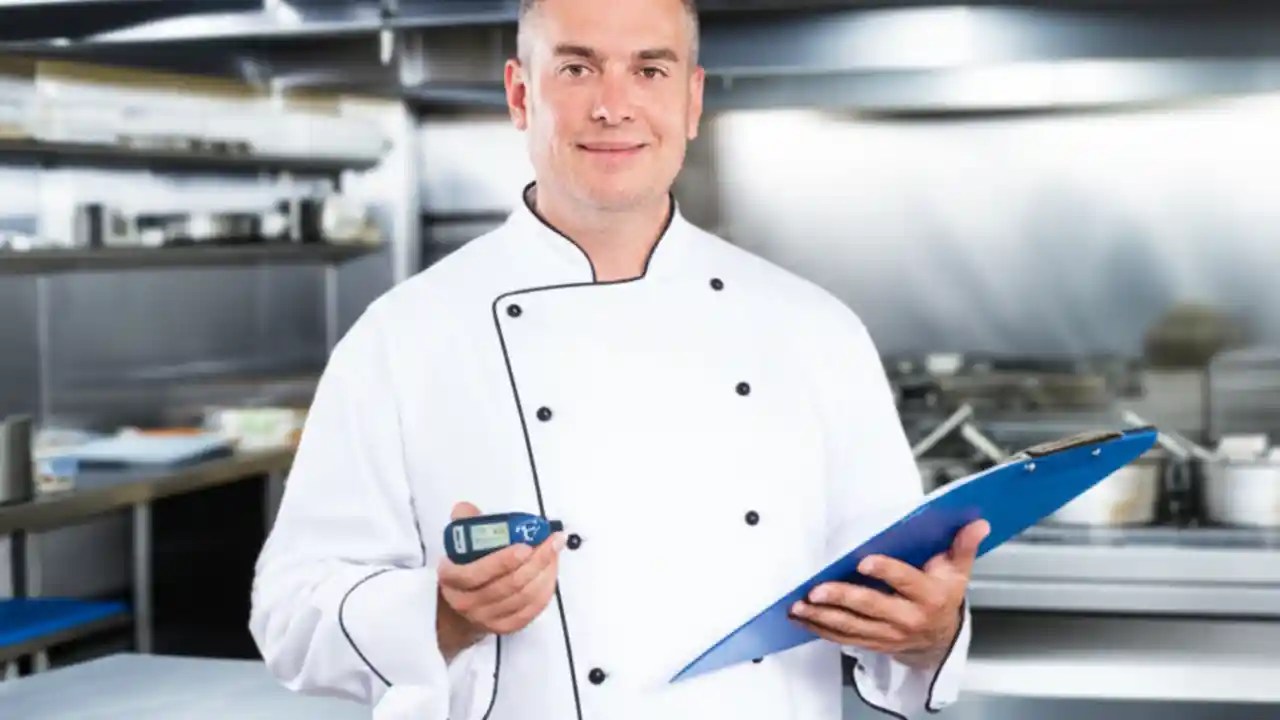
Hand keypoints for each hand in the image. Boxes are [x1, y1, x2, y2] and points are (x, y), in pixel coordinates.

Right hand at [436, 502, 564, 660]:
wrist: (461, 602)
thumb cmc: (464, 565)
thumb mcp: (458, 541)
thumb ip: (464, 522)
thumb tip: (468, 510)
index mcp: (451, 578)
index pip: (475, 573)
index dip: (502, 561)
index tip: (525, 546)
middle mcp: (467, 602)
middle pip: (508, 584)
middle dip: (536, 560)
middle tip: (552, 541)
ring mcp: (486, 617)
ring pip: (523, 597)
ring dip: (545, 572)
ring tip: (555, 551)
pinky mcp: (504, 627)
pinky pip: (531, 610)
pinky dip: (546, 590)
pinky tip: (551, 572)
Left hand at [789, 519, 989, 669]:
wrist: (940, 639)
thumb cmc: (942, 597)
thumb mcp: (958, 571)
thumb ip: (963, 546)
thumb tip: (977, 523)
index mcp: (928, 596)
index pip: (905, 582)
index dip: (886, 572)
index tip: (864, 562)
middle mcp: (907, 618)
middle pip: (871, 606)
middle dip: (842, 597)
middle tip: (817, 590)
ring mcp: (888, 634)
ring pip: (852, 626)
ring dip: (822, 616)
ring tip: (800, 606)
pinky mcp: (872, 643)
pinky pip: (843, 638)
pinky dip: (820, 629)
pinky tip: (802, 619)